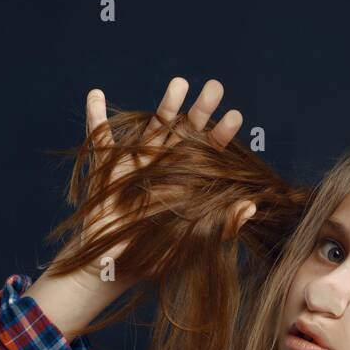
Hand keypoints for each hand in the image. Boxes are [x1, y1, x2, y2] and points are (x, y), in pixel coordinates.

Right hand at [79, 77, 256, 271]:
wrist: (116, 265)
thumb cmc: (157, 255)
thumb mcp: (193, 244)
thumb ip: (223, 226)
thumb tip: (253, 207)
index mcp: (186, 181)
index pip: (209, 153)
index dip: (221, 135)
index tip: (236, 117)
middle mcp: (164, 165)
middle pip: (185, 132)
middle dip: (200, 110)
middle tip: (215, 87)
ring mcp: (136, 163)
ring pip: (153, 128)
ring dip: (166, 106)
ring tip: (181, 83)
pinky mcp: (108, 168)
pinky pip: (100, 139)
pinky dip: (96, 118)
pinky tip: (96, 95)